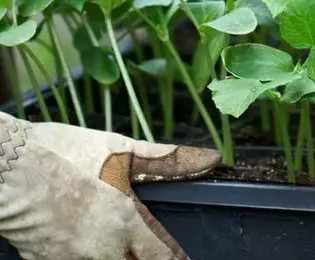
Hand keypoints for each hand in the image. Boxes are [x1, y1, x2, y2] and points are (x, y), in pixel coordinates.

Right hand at [0, 112, 220, 259]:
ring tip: (113, 238)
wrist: (4, 167)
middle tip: (144, 244)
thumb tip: (211, 159)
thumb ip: (168, 161)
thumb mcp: (121, 149)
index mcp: (126, 222)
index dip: (176, 258)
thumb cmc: (63, 153)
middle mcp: (103, 249)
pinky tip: (81, 236)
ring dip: (115, 256)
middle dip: (143, 257)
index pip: (164, 256)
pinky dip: (83, 256)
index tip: (183, 258)